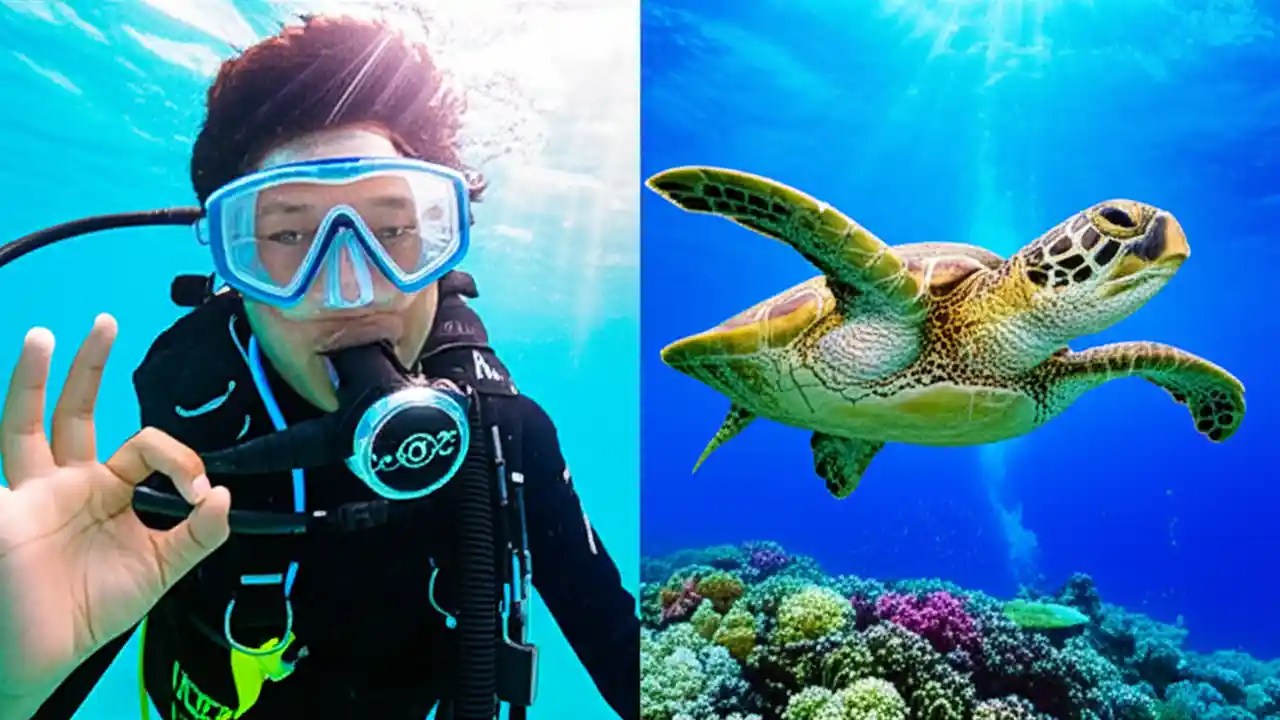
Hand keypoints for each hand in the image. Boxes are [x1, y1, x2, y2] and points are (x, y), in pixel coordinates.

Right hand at [0, 314, 229, 712]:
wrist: (46, 654)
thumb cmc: (93, 610)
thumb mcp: (161, 569)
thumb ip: (198, 535)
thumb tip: (224, 495)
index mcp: (108, 491)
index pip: (144, 447)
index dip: (178, 460)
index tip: (198, 492)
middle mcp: (67, 482)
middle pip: (75, 413)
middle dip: (89, 368)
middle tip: (106, 322)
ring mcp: (30, 493)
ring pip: (24, 425)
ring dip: (30, 381)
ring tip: (42, 336)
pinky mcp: (5, 512)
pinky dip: (8, 426)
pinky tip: (10, 397)